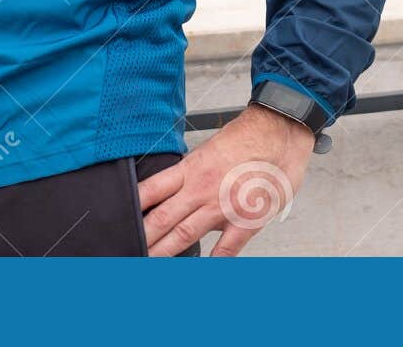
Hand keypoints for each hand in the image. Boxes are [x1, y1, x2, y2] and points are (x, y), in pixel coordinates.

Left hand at [138, 102, 313, 256]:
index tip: (120, 219)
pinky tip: (201, 272)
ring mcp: (222, 206)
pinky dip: (212, 264)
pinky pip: (225, 249)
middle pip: (162, 217)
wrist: (281, 131)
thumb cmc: (250, 138)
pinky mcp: (246, 220)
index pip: (153, 189)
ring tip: (147, 263)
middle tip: (126, 249)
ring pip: (184, 234)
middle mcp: (202, 189)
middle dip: (142, 236)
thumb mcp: (212, 149)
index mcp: (192, 168)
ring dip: (163, 252)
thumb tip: (177, 186)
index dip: (135, 206)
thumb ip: (195, 172)